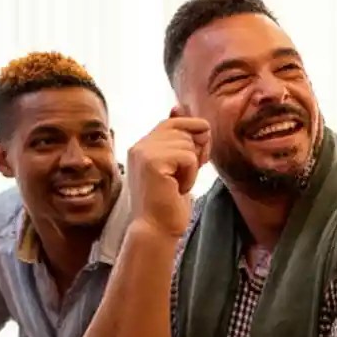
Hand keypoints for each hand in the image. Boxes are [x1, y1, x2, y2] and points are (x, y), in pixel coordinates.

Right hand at [127, 110, 210, 237]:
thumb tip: (178, 106)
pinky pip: (187, 156)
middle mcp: (140, 145)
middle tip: (187, 175)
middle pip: (184, 128)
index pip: (175, 121)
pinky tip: (179, 187)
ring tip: (178, 184)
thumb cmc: (168, 202)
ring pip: (188, 143)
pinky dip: (191, 174)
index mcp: (143, 145)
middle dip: (196, 150)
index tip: (195, 159)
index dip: (193, 136)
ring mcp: (144, 152)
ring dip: (192, 167)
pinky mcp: (152, 162)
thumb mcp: (176, 164)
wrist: (156, 229)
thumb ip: (177, 138)